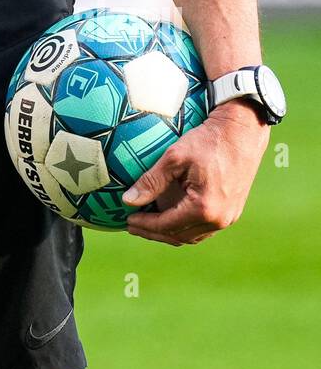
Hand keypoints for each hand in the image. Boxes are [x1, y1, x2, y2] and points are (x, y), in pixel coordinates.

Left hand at [122, 101, 270, 244]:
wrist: (241, 132)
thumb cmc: (207, 141)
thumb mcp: (174, 157)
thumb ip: (151, 181)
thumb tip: (128, 201)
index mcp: (204, 208)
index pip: (166, 225)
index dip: (145, 225)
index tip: (127, 220)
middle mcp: (219, 220)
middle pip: (179, 236)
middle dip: (153, 232)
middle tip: (133, 224)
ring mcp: (228, 218)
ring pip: (192, 236)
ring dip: (169, 232)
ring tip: (148, 223)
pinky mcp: (232, 211)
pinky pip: (204, 228)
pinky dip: (185, 226)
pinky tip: (170, 216)